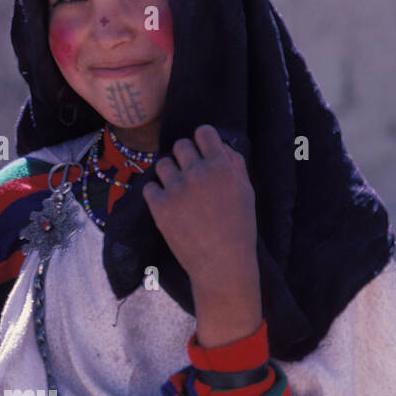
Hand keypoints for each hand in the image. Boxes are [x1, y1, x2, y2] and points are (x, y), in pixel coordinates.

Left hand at [142, 125, 261, 345]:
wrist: (221, 263)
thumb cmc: (239, 228)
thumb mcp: (246, 191)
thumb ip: (234, 163)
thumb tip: (220, 145)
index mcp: (221, 166)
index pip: (203, 132)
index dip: (202, 141)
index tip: (201, 152)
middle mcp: (197, 173)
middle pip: (180, 146)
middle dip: (184, 157)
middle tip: (189, 175)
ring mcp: (176, 189)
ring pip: (162, 164)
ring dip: (168, 173)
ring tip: (177, 190)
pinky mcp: (159, 207)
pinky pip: (149, 187)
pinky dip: (156, 193)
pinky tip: (167, 204)